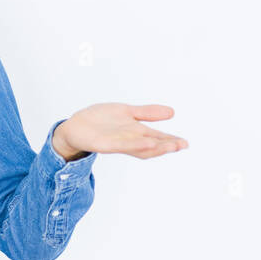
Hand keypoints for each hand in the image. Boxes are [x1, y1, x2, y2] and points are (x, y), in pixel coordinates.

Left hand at [51, 103, 187, 160]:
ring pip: (139, 147)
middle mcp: (129, 139)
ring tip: (170, 146)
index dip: (170, 140)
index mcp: (135, 132)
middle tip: (182, 145)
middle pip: (151, 144)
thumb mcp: (127, 112)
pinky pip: (122, 145)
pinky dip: (134, 144)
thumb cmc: (100, 120)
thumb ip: (148, 113)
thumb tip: (172, 112)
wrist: (75, 127)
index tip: (184, 143)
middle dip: (167, 145)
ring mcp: (117, 143)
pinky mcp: (105, 144)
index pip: (157, 137)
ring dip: (155, 147)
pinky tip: (146, 142)